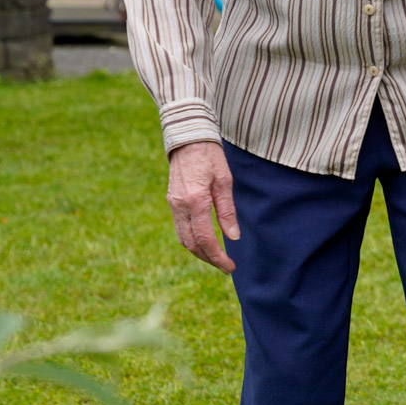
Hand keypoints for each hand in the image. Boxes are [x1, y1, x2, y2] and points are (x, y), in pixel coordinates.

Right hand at [167, 140, 239, 272]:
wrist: (188, 138)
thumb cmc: (210, 156)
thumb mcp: (224, 180)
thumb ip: (227, 210)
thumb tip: (233, 237)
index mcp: (196, 200)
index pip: (205, 239)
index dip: (218, 257)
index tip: (230, 267)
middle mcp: (180, 206)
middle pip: (191, 244)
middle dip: (209, 258)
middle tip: (225, 266)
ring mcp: (173, 204)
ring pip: (183, 239)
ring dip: (199, 252)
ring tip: (216, 258)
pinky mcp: (172, 201)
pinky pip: (179, 229)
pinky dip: (191, 240)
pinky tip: (204, 242)